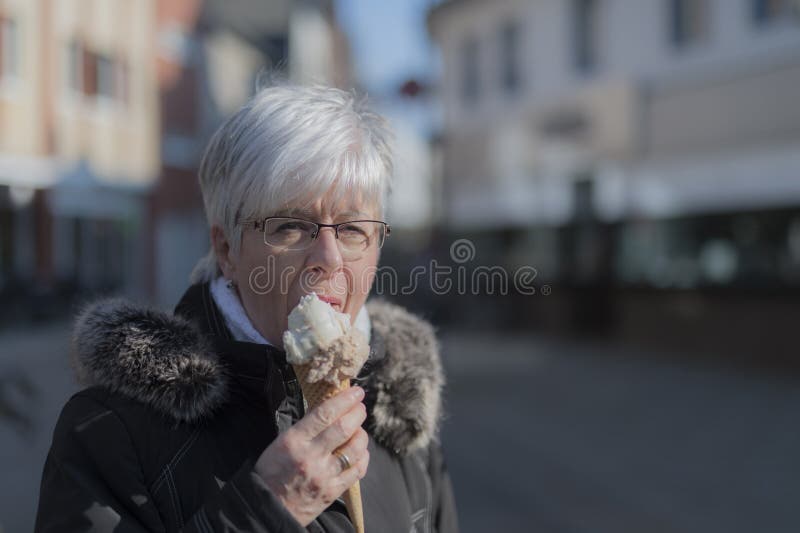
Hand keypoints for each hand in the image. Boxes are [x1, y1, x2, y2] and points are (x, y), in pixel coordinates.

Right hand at [254, 386, 369, 525]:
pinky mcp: (332, 491)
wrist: (268, 507)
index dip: (345, 399)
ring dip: (362, 435)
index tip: (356, 392)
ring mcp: (324, 475)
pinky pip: (357, 470)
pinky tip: (360, 452)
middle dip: (357, 413)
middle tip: (360, 407)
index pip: (324, 414)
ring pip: (355, 448)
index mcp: (294, 440)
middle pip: (344, 428)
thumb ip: (306, 427)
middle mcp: (311, 456)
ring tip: (359, 430)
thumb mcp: (281, 442)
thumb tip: (329, 408)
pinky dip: (363, 457)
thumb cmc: (273, 471)